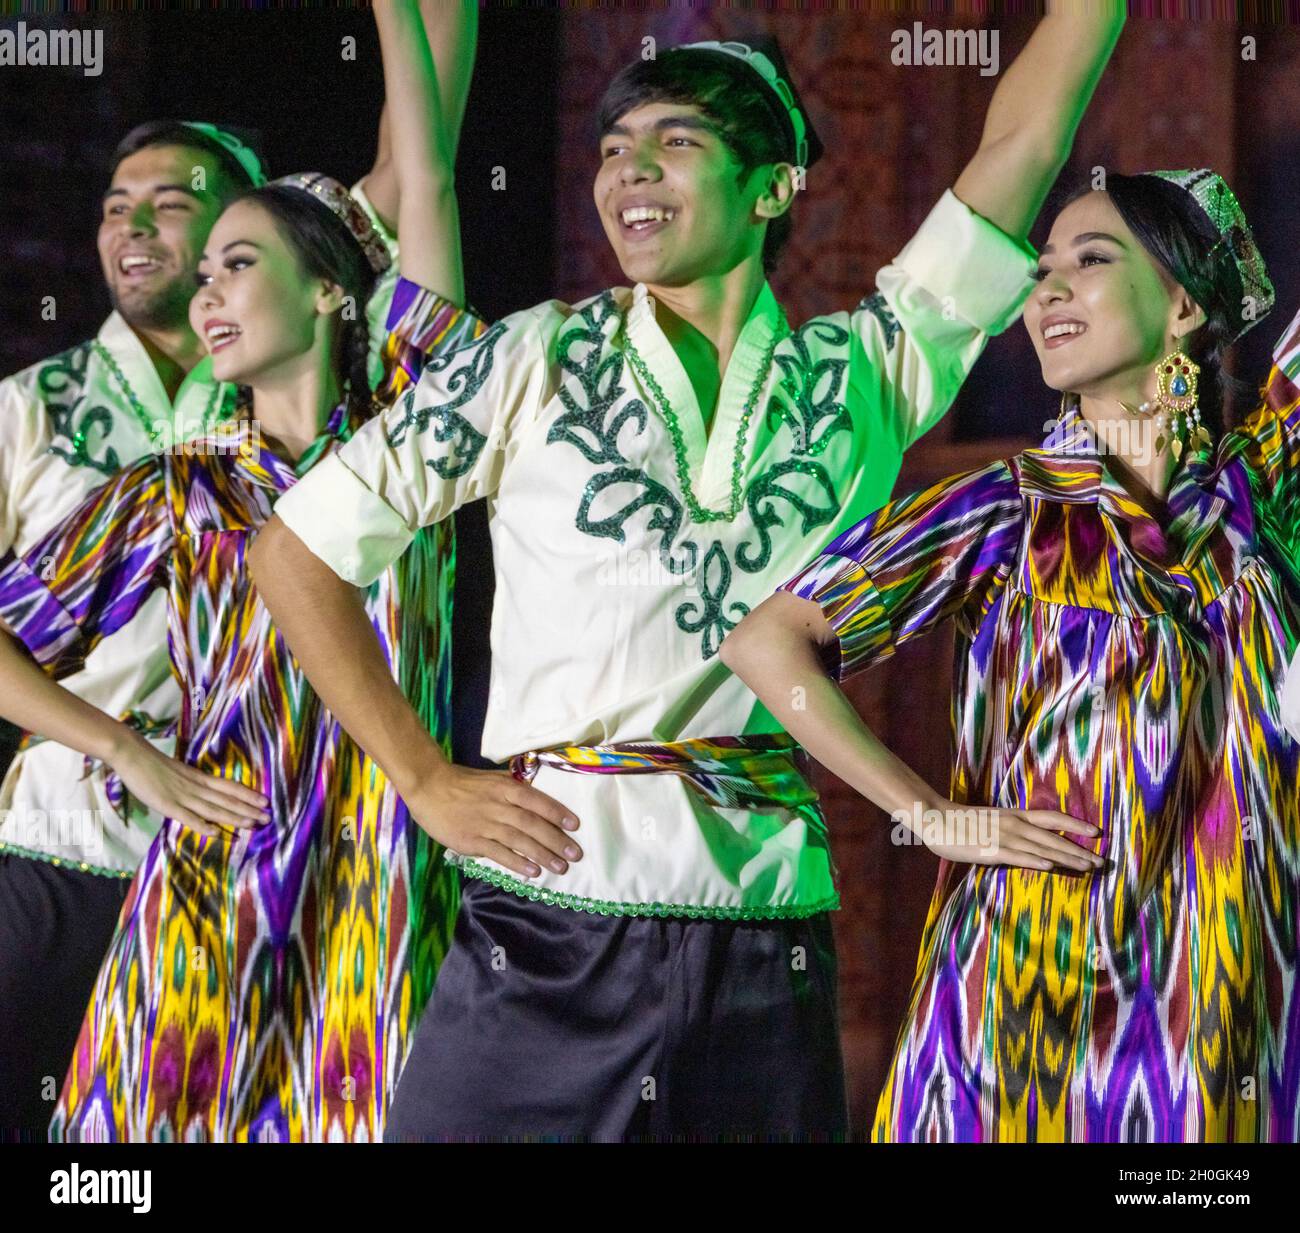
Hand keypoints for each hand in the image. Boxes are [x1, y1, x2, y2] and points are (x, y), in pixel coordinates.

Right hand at [108, 728, 270, 837]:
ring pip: (213, 808)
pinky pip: (187, 816)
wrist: (132, 753)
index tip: (265, 801)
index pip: (229, 787)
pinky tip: (215, 831)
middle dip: (248, 809)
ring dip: (234, 817)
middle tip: (269, 817)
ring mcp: (182, 796)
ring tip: (253, 824)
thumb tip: (205, 793)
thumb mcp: (180, 772)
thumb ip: (192, 783)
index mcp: (199, 777)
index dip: (247, 794)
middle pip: (226, 799)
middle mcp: (196, 787)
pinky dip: (201, 824)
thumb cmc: (153, 763)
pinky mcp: (167, 804)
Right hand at [404, 764, 581, 878]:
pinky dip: (517, 862)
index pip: (537, 800)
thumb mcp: (493, 780)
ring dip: (542, 854)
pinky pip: (499, 853)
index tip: (575, 826)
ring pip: (519, 840)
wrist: (429, 787)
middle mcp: (499, 805)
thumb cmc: (464, 784)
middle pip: (532, 823)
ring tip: (560, 867)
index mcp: (506, 788)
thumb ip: (515, 790)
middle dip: (556, 840)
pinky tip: (533, 872)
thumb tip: (540, 802)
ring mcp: (485, 823)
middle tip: (575, 854)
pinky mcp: (472, 840)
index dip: (557, 813)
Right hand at [918, 800, 1103, 873]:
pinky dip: (1035, 861)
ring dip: (1066, 858)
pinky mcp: (991, 850)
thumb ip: (1009, 831)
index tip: (1097, 832)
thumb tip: (1025, 842)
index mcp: (1015, 816)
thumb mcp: (991, 822)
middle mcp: (1015, 825)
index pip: (1052, 818)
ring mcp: (1004, 837)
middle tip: (1102, 861)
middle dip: (1079, 850)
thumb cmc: (960, 822)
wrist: (936, 818)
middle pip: (1054, 838)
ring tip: (1088, 866)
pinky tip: (1050, 867)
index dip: (1075, 824)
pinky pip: (1017, 857)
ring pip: (1042, 849)